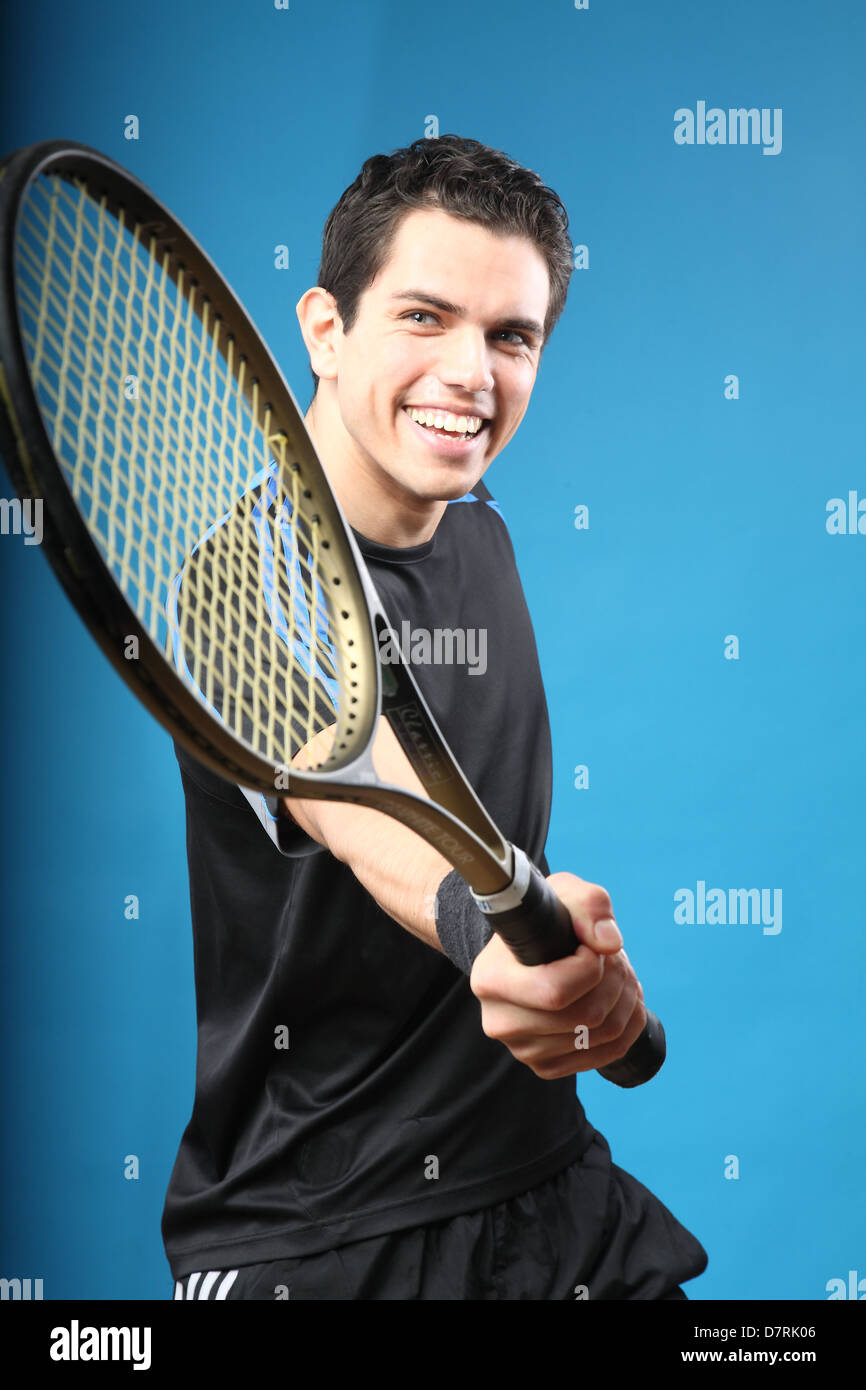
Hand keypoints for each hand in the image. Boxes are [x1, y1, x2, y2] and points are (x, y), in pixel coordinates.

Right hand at [469, 872, 646, 1079]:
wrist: (530, 951)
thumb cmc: (546, 921)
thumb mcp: (564, 893)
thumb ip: (589, 905)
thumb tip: (609, 944)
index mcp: (491, 980)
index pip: (555, 991)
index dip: (591, 966)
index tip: (589, 945)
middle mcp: (501, 1023)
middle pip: (586, 1016)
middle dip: (616, 979)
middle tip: (613, 956)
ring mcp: (524, 1050)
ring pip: (604, 1034)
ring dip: (627, 998)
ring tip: (617, 973)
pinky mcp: (548, 1066)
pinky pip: (609, 1053)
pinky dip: (629, 1023)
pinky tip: (619, 998)